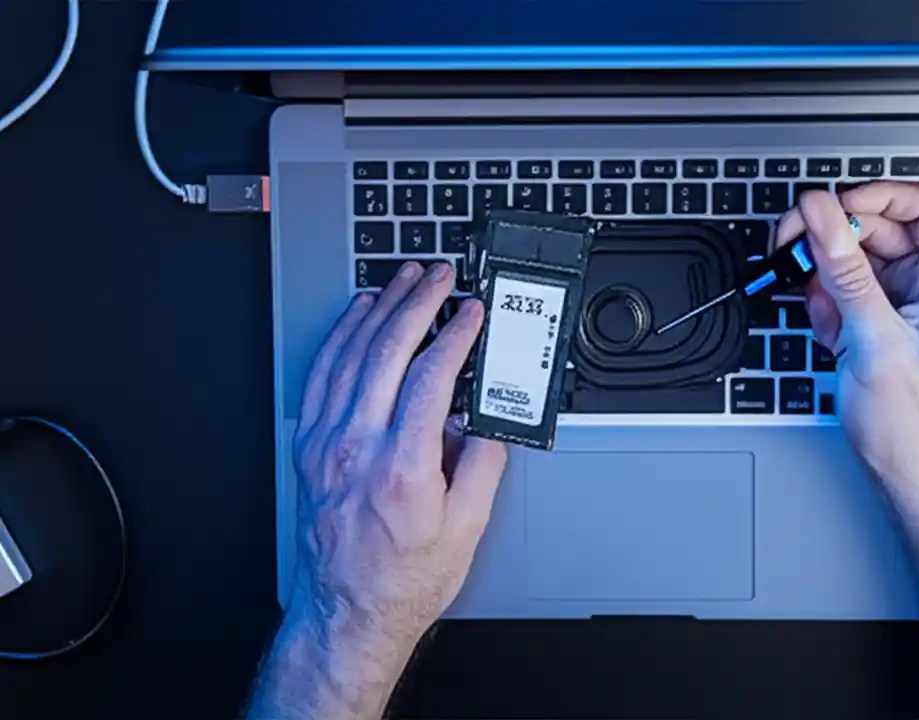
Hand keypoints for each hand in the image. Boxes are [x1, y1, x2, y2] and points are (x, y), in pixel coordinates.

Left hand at [291, 261, 506, 642]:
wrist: (349, 611)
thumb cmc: (403, 578)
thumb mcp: (468, 527)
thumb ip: (482, 462)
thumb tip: (483, 415)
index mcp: (402, 469)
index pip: (430, 378)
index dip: (455, 335)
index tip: (472, 313)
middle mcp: (356, 449)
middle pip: (386, 352)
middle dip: (418, 303)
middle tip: (440, 277)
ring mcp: (326, 444)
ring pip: (349, 354)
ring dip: (379, 309)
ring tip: (404, 281)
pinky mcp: (310, 447)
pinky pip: (322, 375)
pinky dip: (341, 337)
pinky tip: (358, 316)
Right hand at [776, 184, 918, 523]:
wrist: (906, 472)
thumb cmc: (915, 423)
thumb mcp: (876, 339)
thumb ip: (845, 272)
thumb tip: (824, 217)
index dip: (879, 196)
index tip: (836, 203)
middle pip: (877, 228)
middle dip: (834, 232)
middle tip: (797, 236)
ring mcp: (896, 302)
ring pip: (851, 256)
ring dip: (821, 269)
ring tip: (811, 292)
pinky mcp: (868, 319)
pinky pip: (837, 286)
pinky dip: (820, 299)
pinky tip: (824, 325)